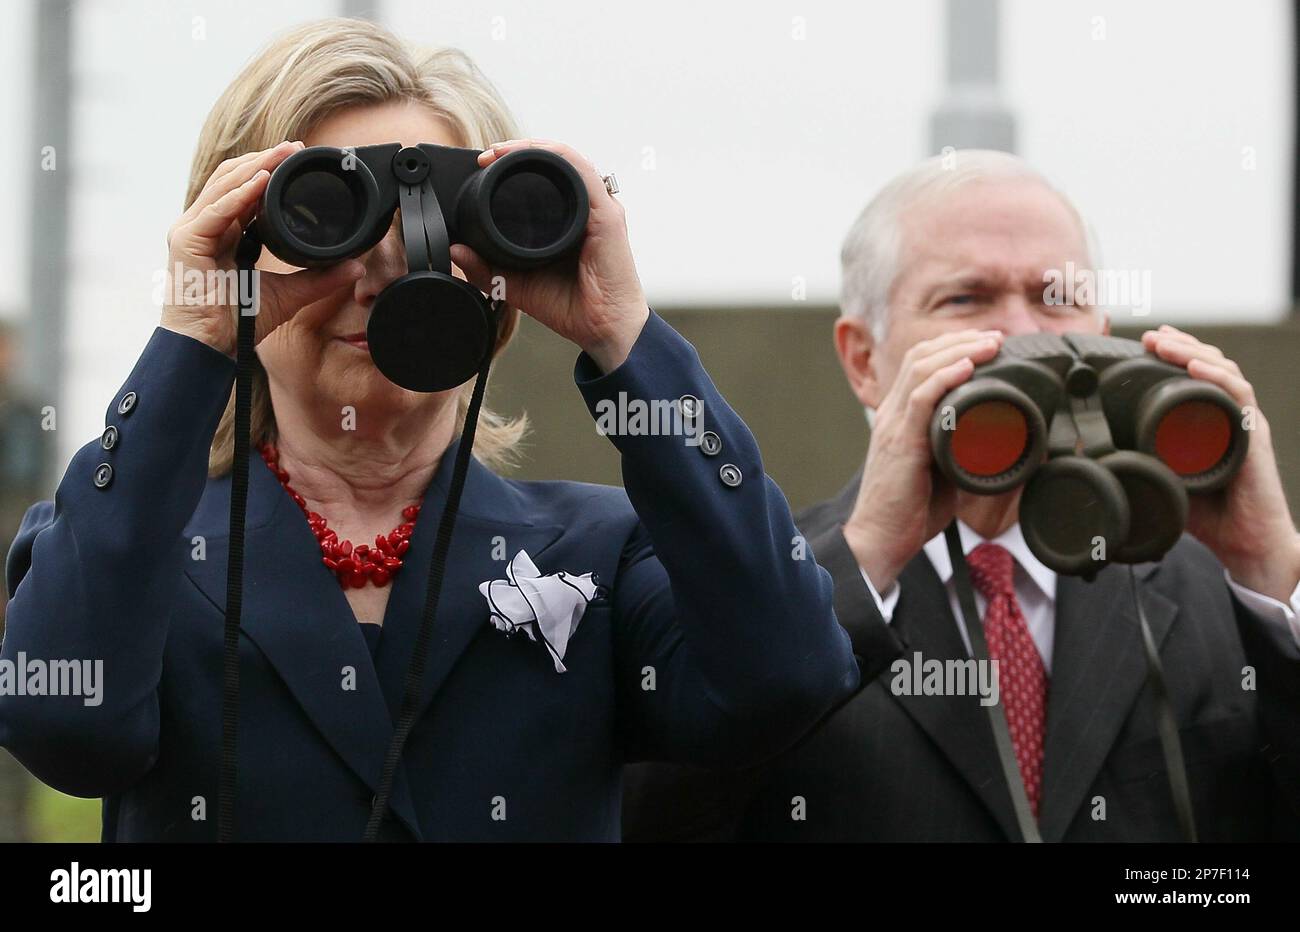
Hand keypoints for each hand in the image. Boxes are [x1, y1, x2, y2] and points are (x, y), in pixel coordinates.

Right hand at [160, 140, 364, 356]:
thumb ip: (320, 279)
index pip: (244, 190)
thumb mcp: (289, 294)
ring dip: (255, 167)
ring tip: (281, 154)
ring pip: (224, 186)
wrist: (210, 347)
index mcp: (225, 232)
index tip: (297, 158)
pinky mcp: (186, 240)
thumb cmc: (238, 322)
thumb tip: (355, 267)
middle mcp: (206, 225)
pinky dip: (240, 194)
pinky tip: (261, 181)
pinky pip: (216, 210)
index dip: (269, 170)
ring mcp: (193, 230)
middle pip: (233, 179)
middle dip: (264, 160)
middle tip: (294, 147)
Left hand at [450, 139, 648, 372]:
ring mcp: (599, 208)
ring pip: (567, 159)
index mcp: (567, 219)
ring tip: (502, 151)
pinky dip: (557, 158)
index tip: (482, 165)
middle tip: (487, 155)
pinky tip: (534, 157)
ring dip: (534, 148)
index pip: (543, 176)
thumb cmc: (572, 306)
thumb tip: (456, 251)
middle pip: (554, 162)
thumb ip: (487, 269)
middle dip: (519, 149)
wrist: (604, 330)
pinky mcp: (607, 215)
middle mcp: (585, 208)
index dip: (514, 163)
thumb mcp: (517, 285)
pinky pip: (583, 173)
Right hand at [841, 329, 1004, 592]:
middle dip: (960, 341)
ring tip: (990, 345)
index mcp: (899, 417)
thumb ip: (961, 452)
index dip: (952, 347)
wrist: (880, 539)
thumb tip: (1001, 445)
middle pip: (920, 357)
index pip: (919, 365)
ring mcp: (894, 426)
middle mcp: (893, 414)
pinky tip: (967, 368)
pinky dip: (945, 378)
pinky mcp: (901, 442)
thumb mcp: (941, 472)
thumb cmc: (909, 511)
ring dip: (959, 351)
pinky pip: (921, 399)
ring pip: (921, 369)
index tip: (986, 344)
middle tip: (996, 339)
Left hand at [1142, 325, 1299, 601]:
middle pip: (1207, 366)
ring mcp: (1242, 422)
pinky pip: (1238, 397)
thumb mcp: (1160, 482)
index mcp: (1208, 421)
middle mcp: (1228, 415)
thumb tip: (1085, 455)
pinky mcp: (1253, 436)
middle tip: (1150, 335)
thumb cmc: (1207, 514)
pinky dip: (1216, 378)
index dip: (1172, 354)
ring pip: (1222, 372)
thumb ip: (1132, 466)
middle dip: (1179, 345)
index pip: (1193, 376)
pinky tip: (1196, 366)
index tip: (1143, 342)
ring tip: (1165, 342)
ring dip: (1192, 352)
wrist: (1245, 543)